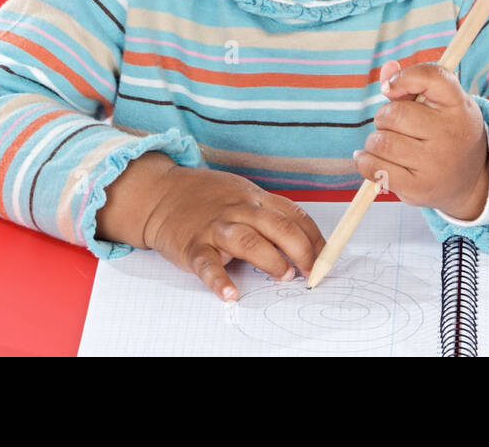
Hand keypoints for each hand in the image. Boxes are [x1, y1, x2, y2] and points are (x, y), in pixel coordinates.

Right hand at [142, 165, 326, 302]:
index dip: (314, 238)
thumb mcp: (243, 196)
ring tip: (284, 277)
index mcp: (256, 198)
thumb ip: (269, 216)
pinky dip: (219, 281)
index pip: (294, 215)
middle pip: (277, 226)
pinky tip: (230, 294)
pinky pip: (208, 265)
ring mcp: (216, 227)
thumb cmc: (209, 199)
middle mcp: (239, 210)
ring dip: (270, 259)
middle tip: (310, 272)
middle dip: (300, 250)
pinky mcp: (193, 246)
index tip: (326, 258)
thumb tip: (303, 245)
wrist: (161, 194)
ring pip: (247, 241)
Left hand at [354, 59, 488, 219]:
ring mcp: (434, 163)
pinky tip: (371, 158)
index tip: (391, 88)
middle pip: (394, 113)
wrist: (472, 180)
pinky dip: (364, 161)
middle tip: (394, 125)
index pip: (430, 77)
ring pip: (380, 141)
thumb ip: (413, 83)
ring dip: (375, 140)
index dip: (404, 77)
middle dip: (384, 116)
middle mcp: (449, 134)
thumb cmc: (448, 133)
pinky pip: (374, 167)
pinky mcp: (417, 188)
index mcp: (458, 105)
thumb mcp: (443, 104)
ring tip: (389, 144)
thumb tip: (387, 69)